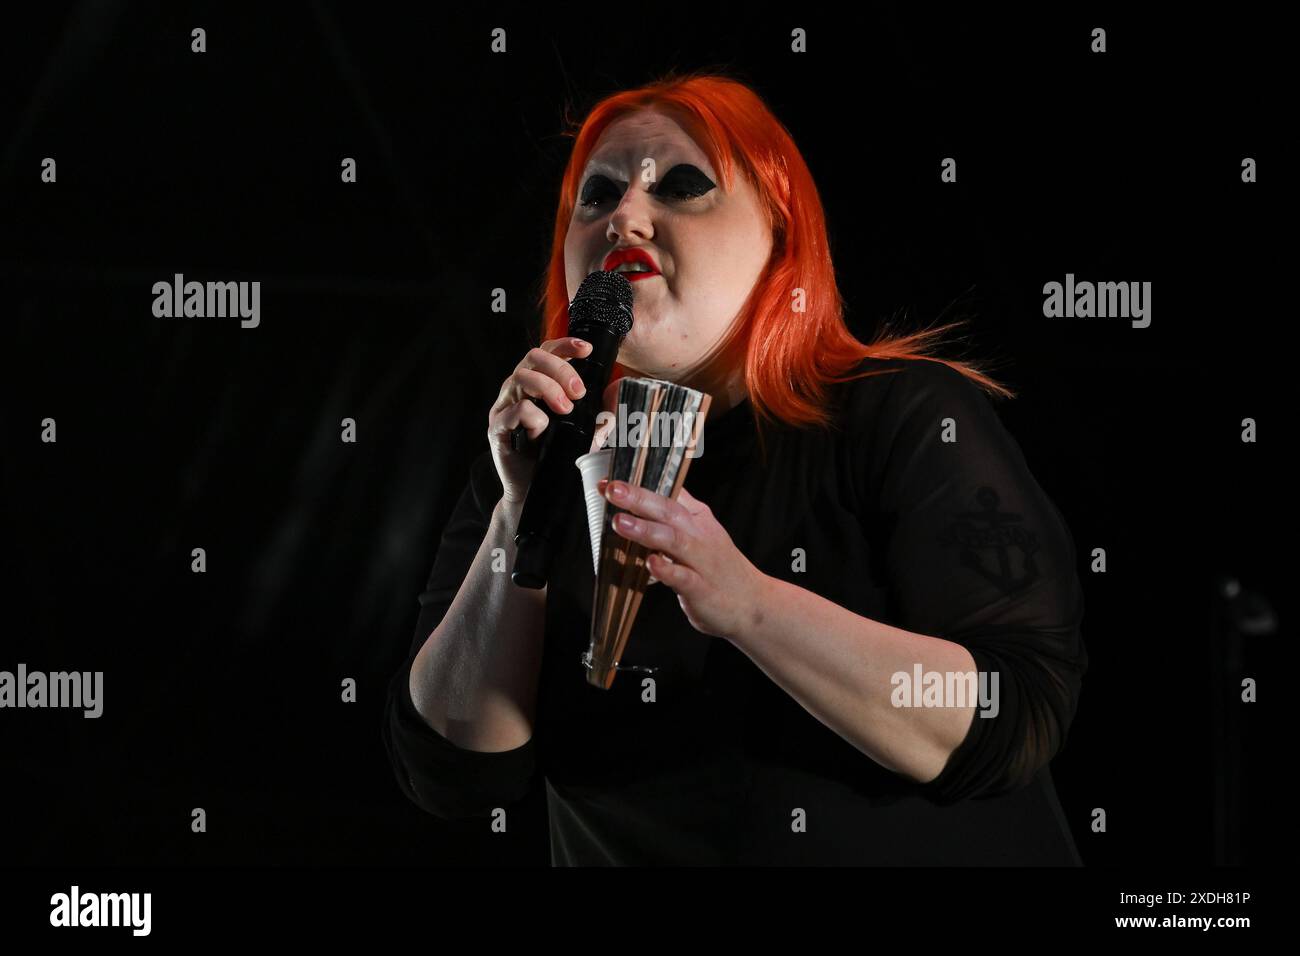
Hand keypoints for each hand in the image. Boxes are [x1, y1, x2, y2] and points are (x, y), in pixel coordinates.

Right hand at [487, 337, 592, 503]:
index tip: (586, 350)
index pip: (546, 353)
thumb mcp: (581, 436)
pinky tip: (542, 431)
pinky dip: (534, 417)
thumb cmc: (552, 458)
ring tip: (566, 409)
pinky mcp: (496, 428)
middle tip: (579, 393)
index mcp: (534, 385)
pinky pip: (515, 410)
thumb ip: (595, 423)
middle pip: (533, 358)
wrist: (531, 492)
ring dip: (548, 388)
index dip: (565, 345)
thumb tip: (612, 414)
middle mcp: (516, 391)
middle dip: (560, 369)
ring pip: (521, 377)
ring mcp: (503, 407)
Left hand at [597, 478, 766, 641]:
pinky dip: (667, 569)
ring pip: (673, 540)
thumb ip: (681, 510)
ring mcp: (701, 562)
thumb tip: (658, 487)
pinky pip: (683, 577)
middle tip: (613, 490)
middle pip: (668, 511)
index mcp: (697, 519)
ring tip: (620, 523)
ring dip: (646, 530)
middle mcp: (699, 535)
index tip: (610, 478)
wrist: (753, 603)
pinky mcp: (701, 589)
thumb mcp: (703, 530)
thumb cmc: (721, 567)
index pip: (667, 494)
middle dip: (639, 499)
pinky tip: (650, 563)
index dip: (639, 485)